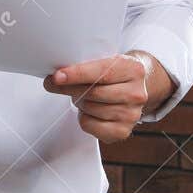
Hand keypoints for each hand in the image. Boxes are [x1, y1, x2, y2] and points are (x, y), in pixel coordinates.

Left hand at [42, 50, 171, 142]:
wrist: (133, 87)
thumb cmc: (113, 74)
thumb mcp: (104, 61)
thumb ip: (83, 66)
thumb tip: (55, 78)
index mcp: (133, 69)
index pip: (102, 73)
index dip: (77, 74)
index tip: (58, 76)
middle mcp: (136, 93)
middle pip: (93, 93)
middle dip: (70, 88)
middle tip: (57, 83)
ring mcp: (131, 114)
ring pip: (90, 109)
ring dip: (79, 102)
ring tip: (86, 96)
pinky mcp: (123, 131)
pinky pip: (89, 125)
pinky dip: (83, 117)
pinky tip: (91, 110)